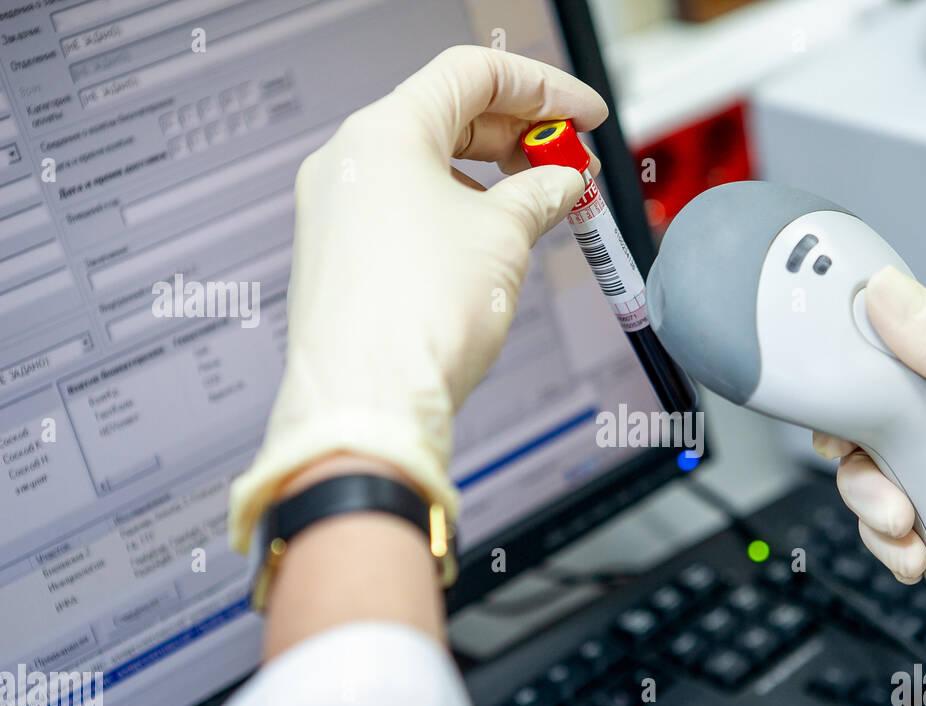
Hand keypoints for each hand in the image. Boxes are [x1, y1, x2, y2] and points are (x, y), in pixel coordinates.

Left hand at [229, 46, 607, 550]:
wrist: (368, 405)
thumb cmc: (416, 320)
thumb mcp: (504, 238)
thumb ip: (539, 194)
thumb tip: (559, 184)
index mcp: (384, 134)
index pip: (473, 75)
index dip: (543, 88)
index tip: (581, 113)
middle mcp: (351, 163)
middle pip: (449, 118)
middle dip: (520, 137)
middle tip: (572, 164)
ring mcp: (338, 211)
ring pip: (428, 168)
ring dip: (492, 179)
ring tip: (542, 207)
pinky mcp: (341, 257)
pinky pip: (408, 212)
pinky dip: (458, 213)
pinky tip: (496, 242)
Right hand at [815, 267, 925, 705]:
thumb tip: (886, 290)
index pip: (905, 351)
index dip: (863, 384)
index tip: (842, 421)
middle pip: (886, 423)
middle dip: (869, 468)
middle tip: (889, 497)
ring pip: (891, 478)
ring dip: (882, 512)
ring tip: (907, 536)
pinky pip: (911, 520)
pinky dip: (902, 543)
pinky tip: (920, 557)